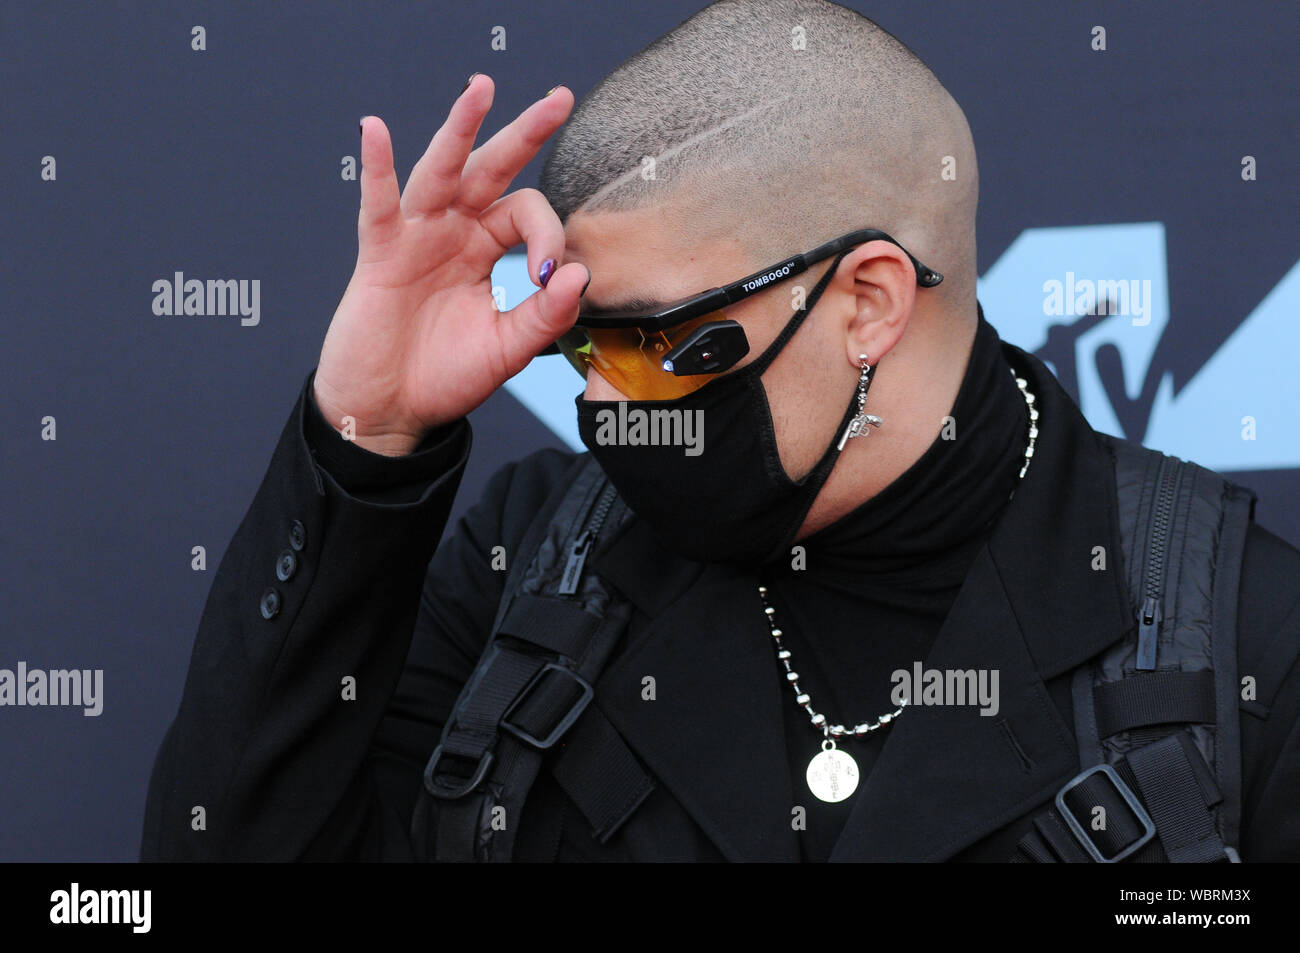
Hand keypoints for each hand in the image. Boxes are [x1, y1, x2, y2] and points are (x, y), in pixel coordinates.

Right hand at [313, 75, 587, 455]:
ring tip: (480, 89)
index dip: (547, 234)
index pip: (527, 214)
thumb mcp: (509, 349)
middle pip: (491, 170)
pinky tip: (373, 130)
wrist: (391, 411)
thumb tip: (580, 273)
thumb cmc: (445, 377)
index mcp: (486, 249)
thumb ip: (546, 315)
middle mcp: (454, 233)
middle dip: (525, 133)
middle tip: (559, 99)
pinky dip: (376, 168)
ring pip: (441, 172)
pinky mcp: (380, 256)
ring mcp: (416, 239)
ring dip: (460, 129)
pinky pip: (378, 205)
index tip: (549, 275)